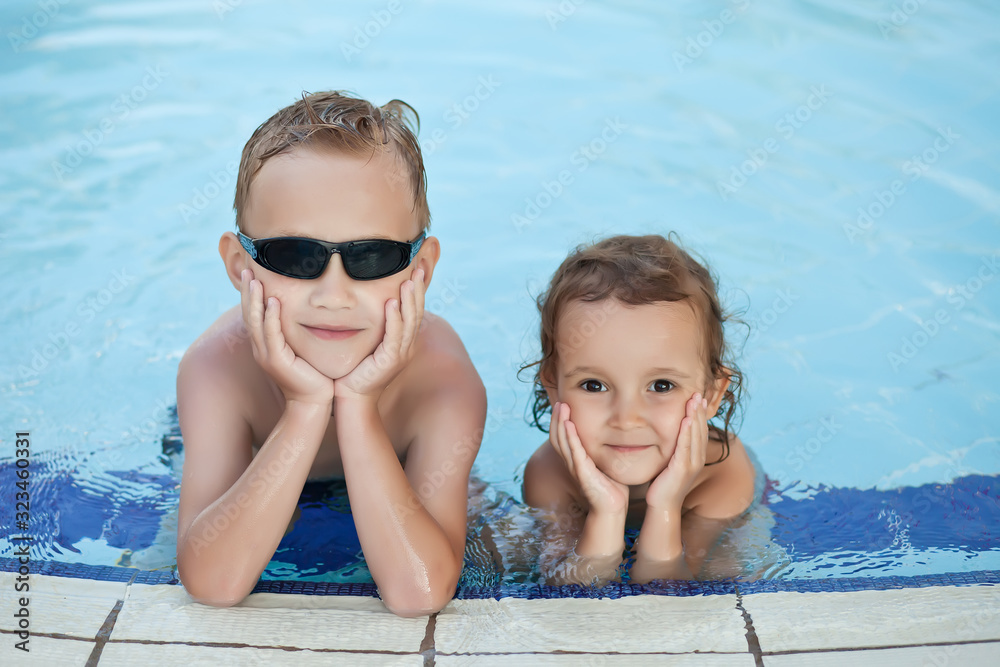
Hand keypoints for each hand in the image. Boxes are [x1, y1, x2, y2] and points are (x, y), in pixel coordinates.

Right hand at [241, 269, 334, 405]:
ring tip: (255, 280)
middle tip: (247, 269)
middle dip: (248, 291)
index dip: (251, 294)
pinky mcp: (276, 361)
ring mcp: (266, 355)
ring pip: (256, 322)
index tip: (252, 274)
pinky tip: (273, 301)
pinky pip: (271, 334)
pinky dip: (271, 317)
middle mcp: (261, 349)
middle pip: (249, 314)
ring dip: (255, 299)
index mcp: (265, 345)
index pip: (254, 315)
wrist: (314, 401)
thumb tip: (302, 312)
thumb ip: (295, 333)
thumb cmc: (312, 375)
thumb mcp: (300, 348)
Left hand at [335, 268, 424, 400]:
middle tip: (418, 268)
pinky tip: (392, 303)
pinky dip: (394, 318)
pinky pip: (394, 335)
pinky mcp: (390, 361)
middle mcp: (407, 347)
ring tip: (409, 281)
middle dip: (418, 290)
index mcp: (404, 342)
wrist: (352, 397)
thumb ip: (375, 327)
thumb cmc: (356, 371)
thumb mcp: (370, 344)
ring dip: (409, 300)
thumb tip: (373, 305)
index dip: (417, 292)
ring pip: (409, 322)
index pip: (414, 312)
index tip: (416, 271)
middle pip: (416, 313)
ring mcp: (400, 355)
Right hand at [550, 402, 628, 516]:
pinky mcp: (582, 473)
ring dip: (560, 423)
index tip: (563, 404)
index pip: (562, 437)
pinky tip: (569, 425)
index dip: (560, 421)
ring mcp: (575, 468)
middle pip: (557, 437)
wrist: (612, 508)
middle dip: (557, 418)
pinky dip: (570, 437)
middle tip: (559, 401)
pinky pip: (574, 452)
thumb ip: (603, 450)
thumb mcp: (605, 463)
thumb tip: (613, 434)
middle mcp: (571, 463)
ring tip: (561, 407)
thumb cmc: (612, 486)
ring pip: (562, 442)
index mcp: (575, 459)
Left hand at [646, 393, 708, 510]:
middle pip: (700, 430)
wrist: (663, 505)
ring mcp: (691, 464)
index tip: (699, 398)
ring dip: (695, 417)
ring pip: (695, 436)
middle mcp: (697, 459)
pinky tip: (686, 421)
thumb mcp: (672, 462)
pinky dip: (687, 433)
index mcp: (696, 456)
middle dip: (700, 411)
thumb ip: (675, 448)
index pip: (700, 430)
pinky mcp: (682, 469)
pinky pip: (685, 447)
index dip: (701, 414)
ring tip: (695, 401)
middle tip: (698, 393)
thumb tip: (671, 433)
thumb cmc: (664, 483)